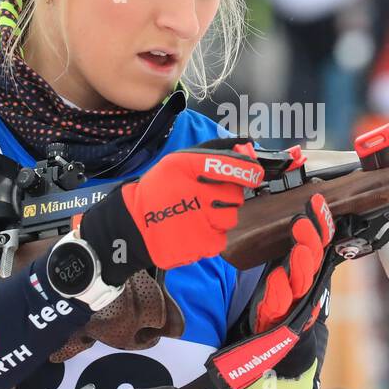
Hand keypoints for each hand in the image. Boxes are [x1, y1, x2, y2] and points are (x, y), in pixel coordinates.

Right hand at [79, 139, 263, 280]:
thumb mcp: (178, 162)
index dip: (248, 170)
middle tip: (206, 198)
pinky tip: (193, 230)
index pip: (232, 165)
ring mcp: (201, 219)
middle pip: (235, 195)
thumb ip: (214, 152)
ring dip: (218, 217)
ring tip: (196, 215)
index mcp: (189, 167)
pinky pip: (221, 237)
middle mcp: (197, 191)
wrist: (133, 225)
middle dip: (227, 196)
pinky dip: (211, 235)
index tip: (255, 174)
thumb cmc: (159, 190)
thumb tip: (246, 144)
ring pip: (230, 217)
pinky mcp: (203, 244)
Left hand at [249, 191, 333, 334]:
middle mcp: (303, 286)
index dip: (320, 224)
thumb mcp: (284, 271)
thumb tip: (303, 218)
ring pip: (300, 283)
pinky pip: (279, 304)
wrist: (272, 341)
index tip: (316, 202)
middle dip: (311, 241)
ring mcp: (291, 303)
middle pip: (312, 262)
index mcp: (305, 271)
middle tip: (304, 222)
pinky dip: (279, 291)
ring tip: (301, 249)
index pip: (317, 244)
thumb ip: (295, 250)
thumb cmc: (278, 301)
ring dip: (300, 266)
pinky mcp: (276, 319)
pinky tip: (278, 278)